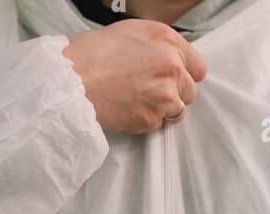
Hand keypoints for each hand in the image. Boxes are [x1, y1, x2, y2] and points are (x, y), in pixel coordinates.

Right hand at [62, 20, 207, 134]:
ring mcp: (164, 96)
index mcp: (167, 41)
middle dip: (174, 94)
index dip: (184, 75)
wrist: (72, 81)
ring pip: (178, 111)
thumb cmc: (92, 53)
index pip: (197, 67)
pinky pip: (157, 125)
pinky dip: (145, 121)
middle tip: (148, 92)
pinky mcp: (151, 119)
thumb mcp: (131, 33)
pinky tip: (127, 110)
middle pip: (190, 91)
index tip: (172, 80)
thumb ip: (159, 46)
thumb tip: (171, 60)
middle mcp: (172, 67)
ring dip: (162, 110)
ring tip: (137, 102)